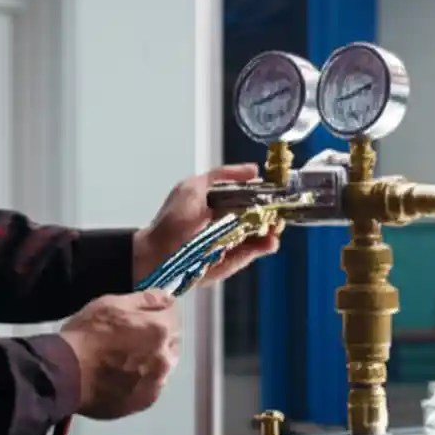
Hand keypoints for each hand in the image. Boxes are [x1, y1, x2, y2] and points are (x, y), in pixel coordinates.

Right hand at [59, 291, 179, 419]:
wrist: (66, 375)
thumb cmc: (87, 334)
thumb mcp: (112, 303)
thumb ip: (145, 299)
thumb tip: (167, 297)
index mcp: (160, 329)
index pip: (173, 312)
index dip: (159, 310)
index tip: (145, 313)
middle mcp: (165, 358)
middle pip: (172, 340)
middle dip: (160, 335)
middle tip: (135, 336)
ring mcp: (156, 382)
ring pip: (164, 365)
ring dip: (154, 359)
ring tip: (129, 359)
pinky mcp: (145, 401)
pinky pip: (151, 385)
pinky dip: (143, 379)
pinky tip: (124, 377)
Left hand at [133, 164, 281, 287]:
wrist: (156, 252)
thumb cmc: (171, 219)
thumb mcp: (194, 187)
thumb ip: (222, 175)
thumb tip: (254, 170)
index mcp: (221, 206)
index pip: (251, 200)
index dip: (264, 198)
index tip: (276, 194)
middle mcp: (228, 226)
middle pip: (259, 220)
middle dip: (271, 216)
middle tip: (278, 213)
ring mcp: (230, 246)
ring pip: (257, 239)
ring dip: (269, 233)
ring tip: (275, 227)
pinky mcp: (228, 265)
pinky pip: (248, 256)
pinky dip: (259, 249)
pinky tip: (267, 242)